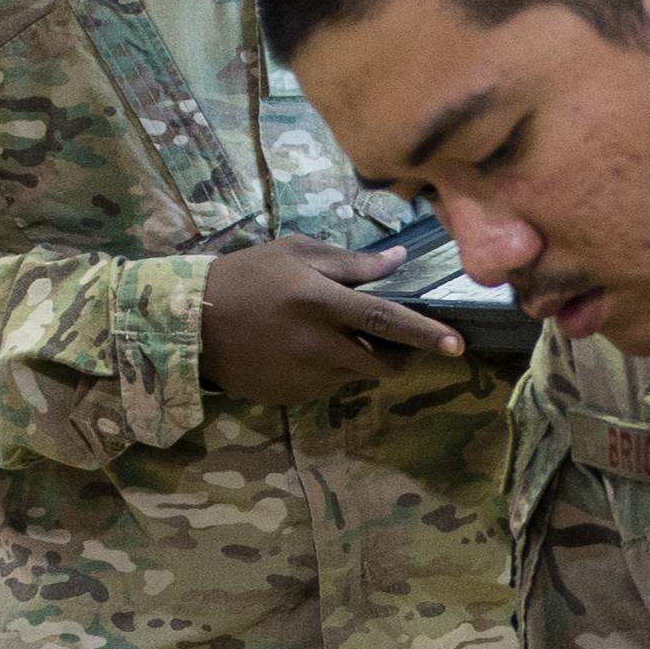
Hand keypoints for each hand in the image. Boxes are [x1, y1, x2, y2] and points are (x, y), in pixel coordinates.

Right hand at [202, 237, 462, 403]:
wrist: (192, 322)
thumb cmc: (246, 276)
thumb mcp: (294, 253)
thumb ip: (349, 262)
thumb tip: (397, 261)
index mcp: (319, 300)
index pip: (385, 319)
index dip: (424, 333)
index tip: (456, 346)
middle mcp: (317, 342)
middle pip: (381, 361)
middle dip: (398, 355)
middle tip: (391, 339)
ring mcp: (305, 374)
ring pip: (357, 375)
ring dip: (359, 360)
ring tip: (330, 336)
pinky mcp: (293, 396)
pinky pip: (328, 386)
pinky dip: (330, 371)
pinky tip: (301, 351)